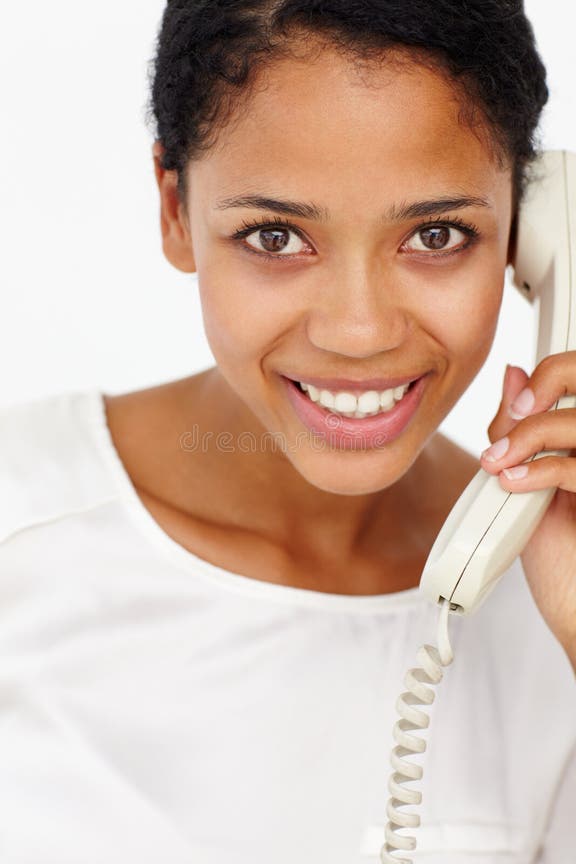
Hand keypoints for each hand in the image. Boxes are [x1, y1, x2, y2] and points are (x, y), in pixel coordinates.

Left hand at [479, 353, 575, 673]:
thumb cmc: (562, 559)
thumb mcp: (530, 484)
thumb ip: (522, 430)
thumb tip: (513, 374)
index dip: (555, 371)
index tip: (518, 401)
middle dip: (552, 381)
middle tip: (516, 417)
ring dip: (532, 436)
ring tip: (502, 466)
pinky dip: (543, 470)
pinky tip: (516, 485)